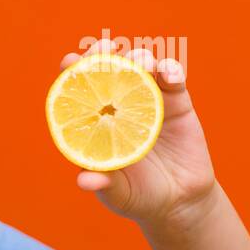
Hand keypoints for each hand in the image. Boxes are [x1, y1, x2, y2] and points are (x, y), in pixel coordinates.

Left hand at [58, 39, 217, 234]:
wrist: (179, 201)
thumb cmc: (139, 196)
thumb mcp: (118, 194)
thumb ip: (103, 185)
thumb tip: (84, 182)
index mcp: (97, 122)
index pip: (81, 90)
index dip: (73, 72)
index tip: (69, 61)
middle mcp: (119, 106)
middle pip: (109, 71)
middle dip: (104, 55)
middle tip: (104, 47)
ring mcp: (149, 101)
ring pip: (142, 69)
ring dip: (140, 59)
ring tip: (140, 62)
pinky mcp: (177, 103)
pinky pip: (174, 80)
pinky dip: (171, 70)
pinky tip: (168, 72)